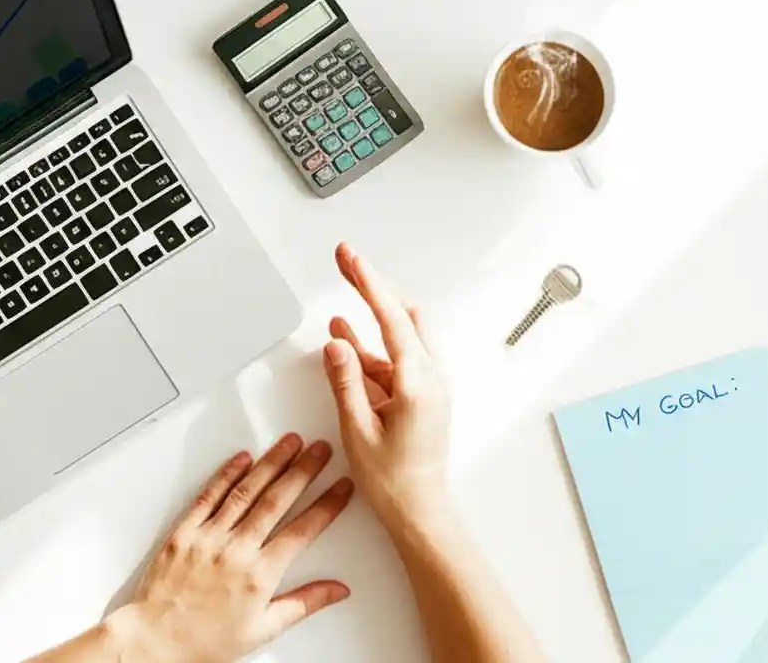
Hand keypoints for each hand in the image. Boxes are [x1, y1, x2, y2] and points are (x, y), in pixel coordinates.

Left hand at [98, 435, 353, 662]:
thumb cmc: (205, 642)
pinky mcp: (183, 532)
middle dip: (304, 470)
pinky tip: (243, 458)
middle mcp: (235, 550)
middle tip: (321, 450)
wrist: (155, 642)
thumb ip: (304, 603)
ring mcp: (208, 537)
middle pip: (278, 500)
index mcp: (259, 575)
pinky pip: (208, 496)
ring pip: (246, 491)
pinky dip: (227, 474)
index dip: (327, 505)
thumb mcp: (264, 630)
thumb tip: (337, 590)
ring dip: (271, 462)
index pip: (303, 530)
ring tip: (290, 443)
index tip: (342, 486)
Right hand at [323, 243, 451, 528]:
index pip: (391, 318)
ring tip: (342, 295)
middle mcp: (430, 377)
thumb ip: (346, 382)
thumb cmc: (394, 481)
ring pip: (402, 333)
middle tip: (346, 264)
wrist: (421, 510)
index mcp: (418, 383)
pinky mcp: (422, 393)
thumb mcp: (359, 431)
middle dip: (374, 287)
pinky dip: (372, 345)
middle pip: (405, 314)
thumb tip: (336, 343)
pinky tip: (346, 338)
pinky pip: (397, 357)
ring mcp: (429, 384)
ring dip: (372, 315)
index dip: (368, 282)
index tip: (350, 258)